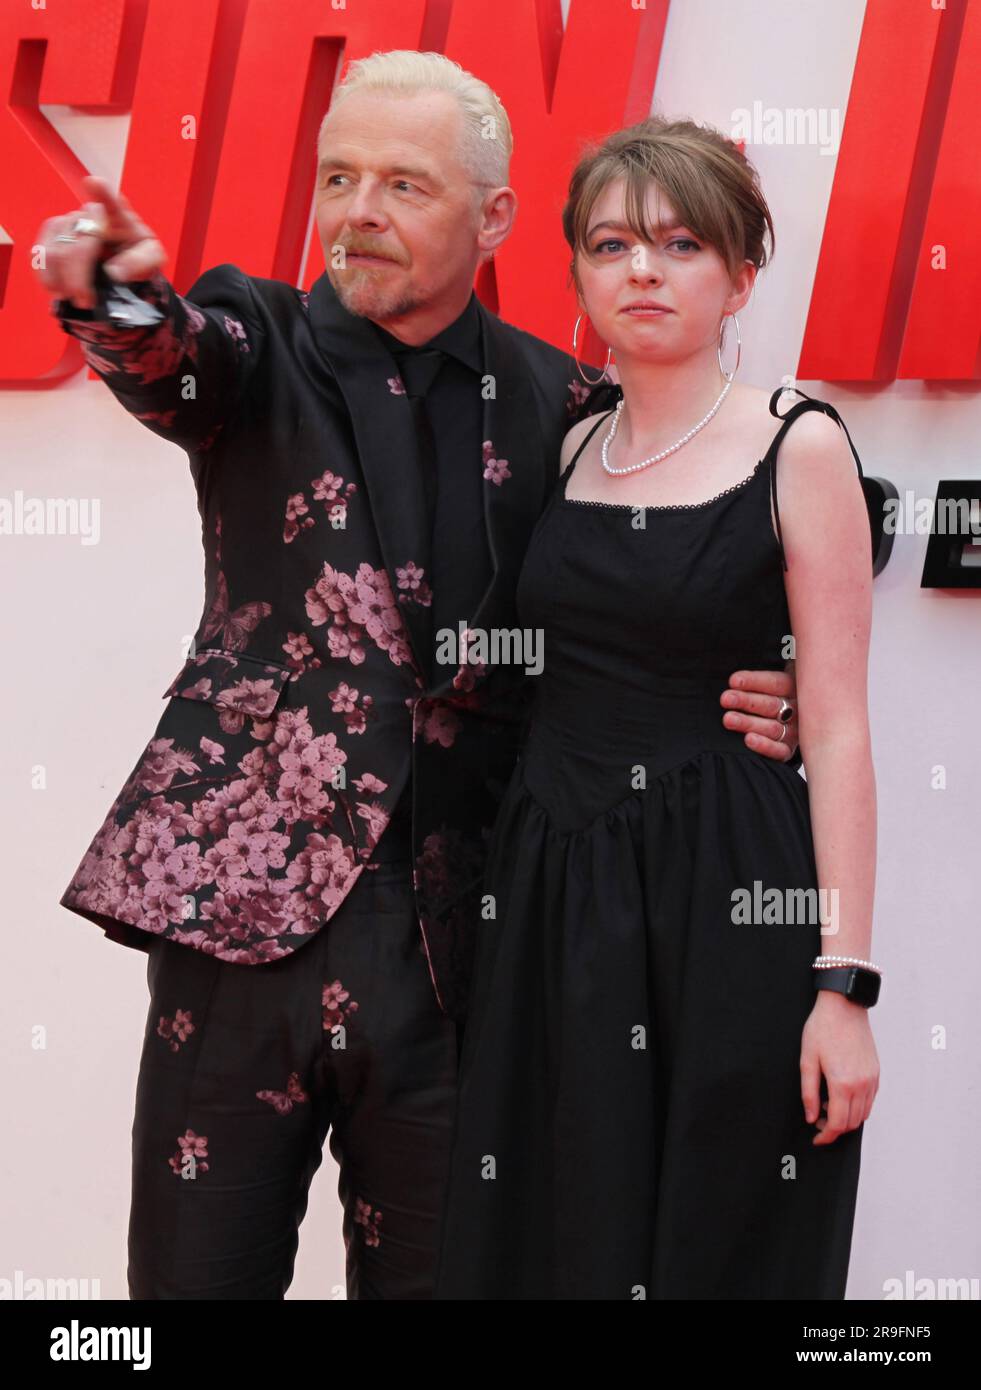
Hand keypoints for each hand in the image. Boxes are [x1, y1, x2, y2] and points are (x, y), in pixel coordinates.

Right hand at [35, 175, 166, 310]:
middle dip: (77, 276)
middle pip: (76, 243)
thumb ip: (140, 262)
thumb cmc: (137, 258)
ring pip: (53, 250)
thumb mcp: (151, 261)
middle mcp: (88, 215)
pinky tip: (57, 290)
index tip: (94, 184)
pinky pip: (39, 254)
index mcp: (118, 216)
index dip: (102, 193)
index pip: (110, 201)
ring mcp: (66, 223)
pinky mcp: (50, 237)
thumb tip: (115, 272)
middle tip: (85, 300)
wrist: (121, 267)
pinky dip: (46, 276)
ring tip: (75, 299)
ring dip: (61, 280)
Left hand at [720, 665, 798, 761]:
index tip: (733, 681)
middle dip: (746, 701)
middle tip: (726, 699)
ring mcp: (794, 730)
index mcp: (794, 687)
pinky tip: (749, 740)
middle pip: (770, 705)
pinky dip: (765, 746)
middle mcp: (796, 709)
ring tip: (728, 719)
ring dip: (748, 723)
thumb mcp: (775, 676)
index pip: (774, 683)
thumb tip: (751, 658)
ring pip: (772, 727)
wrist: (793, 715)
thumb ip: (768, 672)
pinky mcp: (788, 749)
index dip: (753, 682)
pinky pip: (779, 750)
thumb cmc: (773, 693)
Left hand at [800, 990, 878, 1144]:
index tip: (816, 1139)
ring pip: (863, 1114)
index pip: (837, 1123)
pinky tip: (841, 1096)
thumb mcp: (807, 1059)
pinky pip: (869, 1101)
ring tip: (827, 1107)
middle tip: (818, 1122)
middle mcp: (861, 1085)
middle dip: (834, 1129)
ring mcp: (871, 1079)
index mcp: (842, 1084)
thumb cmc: (823, 1028)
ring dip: (846, 1118)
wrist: (844, 1006)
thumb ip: (808, 1092)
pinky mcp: (876, 1073)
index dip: (826, 1136)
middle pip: (851, 1123)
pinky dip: (857, 1107)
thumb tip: (811, 1117)